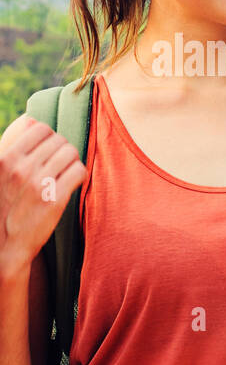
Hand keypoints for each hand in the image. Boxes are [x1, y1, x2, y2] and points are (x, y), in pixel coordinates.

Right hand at [0, 116, 84, 280]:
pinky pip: (79, 171)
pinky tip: (71, 183)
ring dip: (72, 161)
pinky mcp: (55, 199)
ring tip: (65, 172)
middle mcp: (20, 168)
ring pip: (71, 152)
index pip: (38, 127)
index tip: (47, 149)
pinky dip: (79, 174)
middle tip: (58, 164)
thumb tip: (30, 120)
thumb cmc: (3, 203)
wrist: (4, 244)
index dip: (47, 137)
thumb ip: (12, 146)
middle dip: (61, 149)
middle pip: (58, 139)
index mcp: (4, 158)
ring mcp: (38, 183)